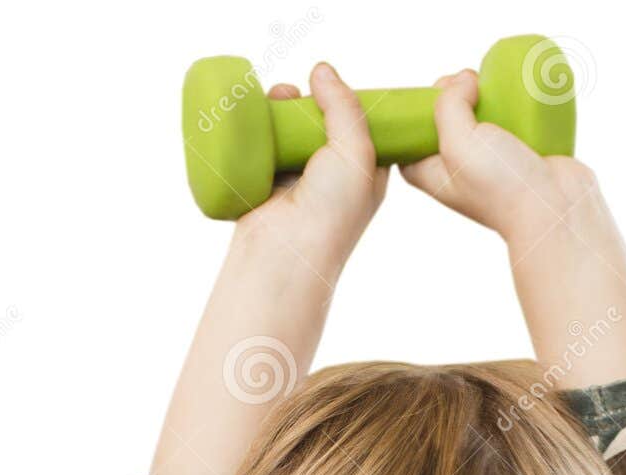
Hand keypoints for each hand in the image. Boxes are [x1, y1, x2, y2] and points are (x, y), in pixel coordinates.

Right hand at [233, 63, 389, 275]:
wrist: (284, 253)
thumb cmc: (331, 212)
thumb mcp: (356, 152)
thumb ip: (345, 106)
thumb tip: (322, 69)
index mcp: (365, 173)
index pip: (363, 125)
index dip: (350, 100)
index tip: (335, 86)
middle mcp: (335, 175)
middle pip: (324, 121)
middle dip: (313, 99)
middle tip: (302, 92)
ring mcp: (300, 178)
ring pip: (293, 128)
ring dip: (285, 107)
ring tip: (279, 97)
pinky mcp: (269, 179)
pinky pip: (266, 141)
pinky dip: (262, 124)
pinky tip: (260, 112)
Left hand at [398, 69, 597, 248]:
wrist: (553, 209)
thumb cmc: (501, 187)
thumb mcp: (458, 141)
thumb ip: (449, 104)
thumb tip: (465, 80)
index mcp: (431, 173)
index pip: (409, 134)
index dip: (417, 107)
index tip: (437, 91)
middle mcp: (455, 168)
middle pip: (442, 117)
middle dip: (452, 92)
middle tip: (470, 85)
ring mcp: (486, 160)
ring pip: (476, 113)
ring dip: (482, 93)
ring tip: (491, 84)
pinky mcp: (515, 152)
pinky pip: (505, 118)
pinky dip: (508, 103)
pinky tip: (513, 92)